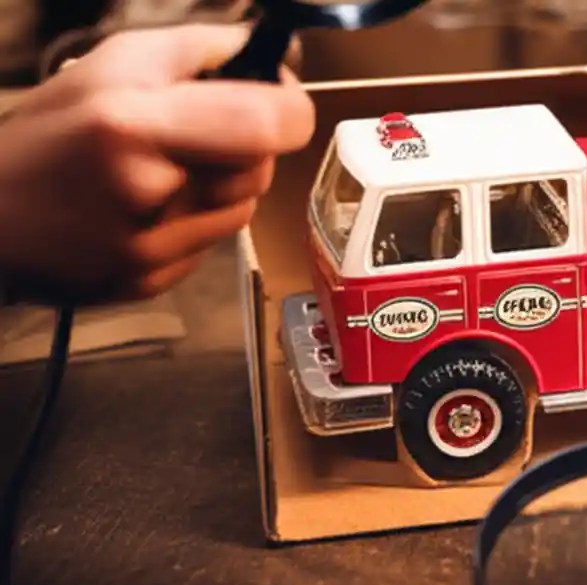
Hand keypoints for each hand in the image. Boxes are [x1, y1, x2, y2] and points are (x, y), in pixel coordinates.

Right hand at [0, 23, 314, 304]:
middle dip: (246, 146)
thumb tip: (262, 51)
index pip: (267, 125)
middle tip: (200, 131)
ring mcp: (152, 247)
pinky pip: (209, 244)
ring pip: (242, 208)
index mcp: (138, 125)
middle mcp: (151, 191)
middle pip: (261, 168)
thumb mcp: (109, 65)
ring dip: (223, 184)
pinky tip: (148, 207)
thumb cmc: (46, 133)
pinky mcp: (151, 281)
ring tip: (167, 168)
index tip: (277, 98)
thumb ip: (195, 50)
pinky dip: (194, 221)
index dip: (289, 110)